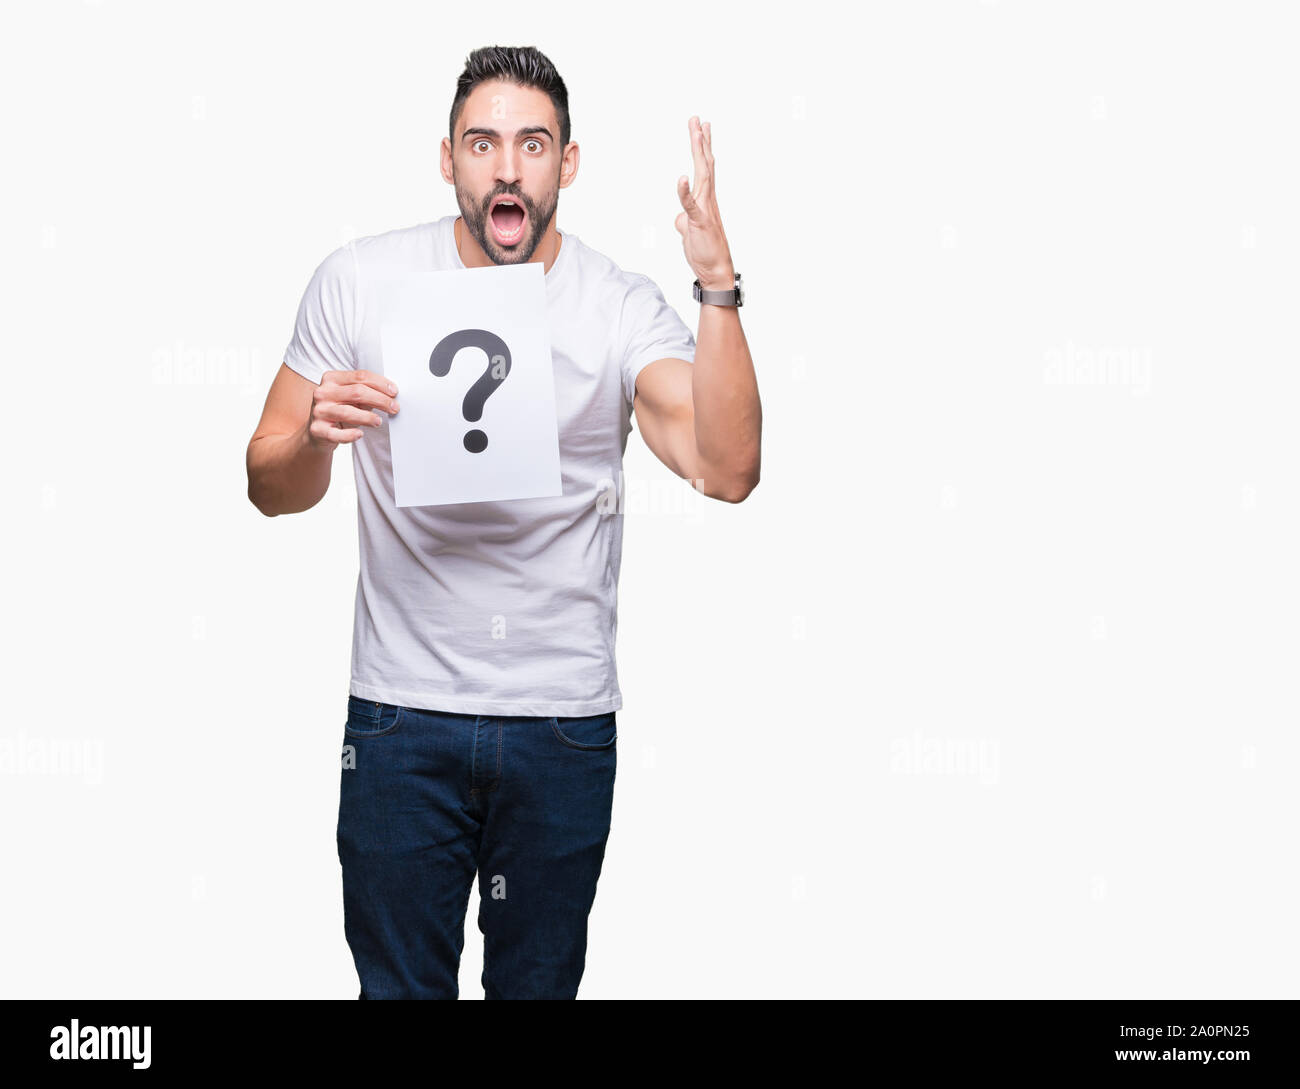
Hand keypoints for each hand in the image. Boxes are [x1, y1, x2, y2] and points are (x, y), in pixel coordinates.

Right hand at [307, 369, 398, 447]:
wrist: (317, 432)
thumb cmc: (340, 411)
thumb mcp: (351, 398)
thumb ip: (366, 393)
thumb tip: (390, 394)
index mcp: (331, 378)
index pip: (360, 376)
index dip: (380, 383)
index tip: (394, 392)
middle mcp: (323, 392)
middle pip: (357, 392)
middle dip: (380, 400)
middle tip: (394, 407)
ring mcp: (319, 411)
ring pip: (348, 412)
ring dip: (368, 417)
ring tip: (379, 421)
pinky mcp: (317, 430)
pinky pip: (336, 434)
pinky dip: (350, 435)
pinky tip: (360, 434)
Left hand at [675, 116, 734, 289]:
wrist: (715, 270)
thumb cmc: (705, 251)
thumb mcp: (690, 231)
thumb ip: (685, 218)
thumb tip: (680, 216)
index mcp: (706, 199)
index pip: (704, 167)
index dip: (702, 147)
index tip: (702, 127)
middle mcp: (708, 199)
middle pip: (704, 164)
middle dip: (700, 141)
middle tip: (697, 119)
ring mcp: (705, 209)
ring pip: (702, 175)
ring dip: (698, 153)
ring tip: (696, 133)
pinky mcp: (699, 222)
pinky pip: (690, 205)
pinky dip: (684, 191)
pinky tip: (681, 178)